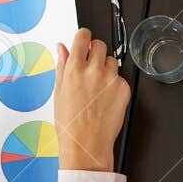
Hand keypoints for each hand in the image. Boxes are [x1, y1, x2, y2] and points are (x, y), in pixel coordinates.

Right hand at [53, 28, 129, 173]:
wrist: (86, 144)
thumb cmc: (70, 124)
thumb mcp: (58, 92)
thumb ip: (62, 66)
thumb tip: (61, 48)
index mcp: (74, 68)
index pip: (83, 36)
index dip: (83, 37)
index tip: (84, 40)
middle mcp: (94, 70)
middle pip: (100, 45)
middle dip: (95, 52)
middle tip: (90, 67)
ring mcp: (110, 79)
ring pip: (112, 61)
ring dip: (105, 68)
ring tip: (97, 87)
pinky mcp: (123, 89)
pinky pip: (120, 78)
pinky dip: (114, 84)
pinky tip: (105, 98)